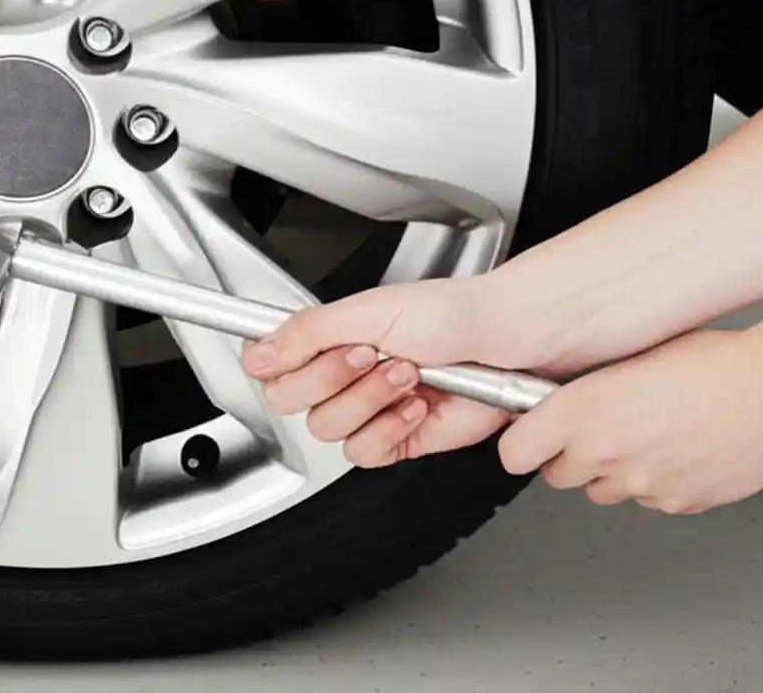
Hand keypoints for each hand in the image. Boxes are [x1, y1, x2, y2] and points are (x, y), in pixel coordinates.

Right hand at [242, 276, 530, 467]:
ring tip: (406, 374)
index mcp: (333, 337)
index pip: (273, 365)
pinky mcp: (399, 438)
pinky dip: (389, 429)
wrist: (507, 341)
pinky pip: (365, 454)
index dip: (283, 366)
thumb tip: (254, 355)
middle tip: (369, 354)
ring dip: (368, 400)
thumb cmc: (455, 313)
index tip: (302, 353)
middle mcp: (347, 373)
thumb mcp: (368, 310)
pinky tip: (416, 404)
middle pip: (291, 402)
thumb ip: (304, 334)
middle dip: (331, 378)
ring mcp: (372, 408)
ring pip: (328, 429)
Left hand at [500, 330, 762, 513]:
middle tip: (599, 431)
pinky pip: (649, 499)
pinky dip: (657, 482)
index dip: (524, 444)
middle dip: (570, 456)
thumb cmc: (713, 362)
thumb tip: (562, 398)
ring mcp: (638, 484)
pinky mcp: (672, 503)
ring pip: (602, 491)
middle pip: (556, 476)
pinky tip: (681, 450)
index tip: (530, 437)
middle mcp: (604, 452)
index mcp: (584, 410)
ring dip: (613, 471)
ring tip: (649, 436)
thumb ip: (587, 388)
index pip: (515, 452)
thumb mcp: (630, 355)